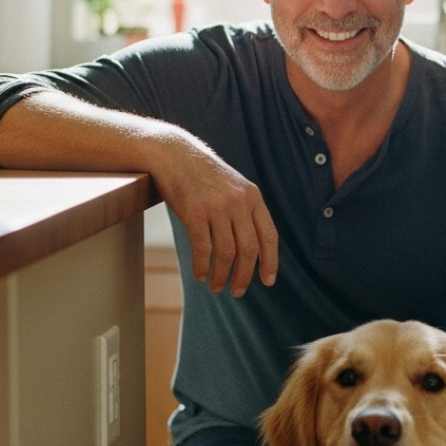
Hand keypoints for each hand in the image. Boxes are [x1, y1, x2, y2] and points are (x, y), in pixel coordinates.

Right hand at [152, 131, 278, 296]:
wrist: (174, 154)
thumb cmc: (203, 176)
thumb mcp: (233, 187)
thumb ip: (245, 211)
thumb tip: (253, 249)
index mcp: (253, 197)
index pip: (269, 235)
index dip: (270, 262)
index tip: (267, 281)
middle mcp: (239, 201)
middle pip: (249, 249)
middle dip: (245, 275)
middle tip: (238, 291)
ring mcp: (217, 206)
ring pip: (227, 253)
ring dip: (222, 275)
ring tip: (216, 286)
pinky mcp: (195, 212)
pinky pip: (203, 248)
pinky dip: (202, 266)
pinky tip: (201, 275)